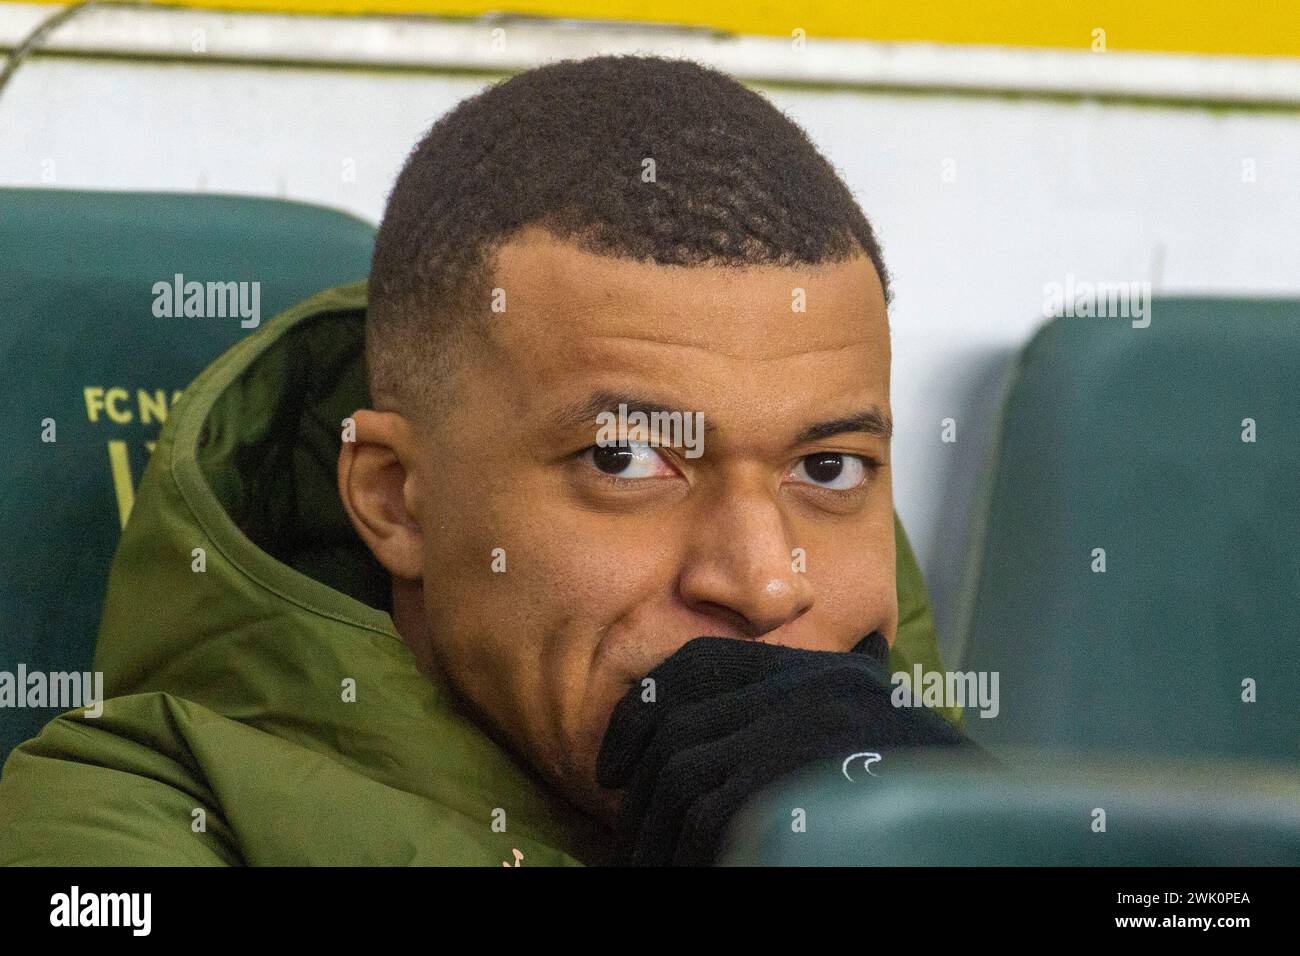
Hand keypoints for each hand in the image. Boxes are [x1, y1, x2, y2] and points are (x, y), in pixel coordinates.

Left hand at [595, 632, 970, 865]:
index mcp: (822, 675)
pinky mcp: (816, 781)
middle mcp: (817, 689)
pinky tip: (698, 873)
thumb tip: (685, 762)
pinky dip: (690, 855)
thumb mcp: (853, 749)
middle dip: (640, 796)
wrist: (1000, 835)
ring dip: (656, 839)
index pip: (697, 666)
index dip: (638, 716)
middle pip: (681, 728)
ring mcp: (819, 732)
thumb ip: (787, 732)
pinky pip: (716, 819)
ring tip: (652, 871)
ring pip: (686, 779)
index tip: (610, 770)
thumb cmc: (922, 811)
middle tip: (632, 848)